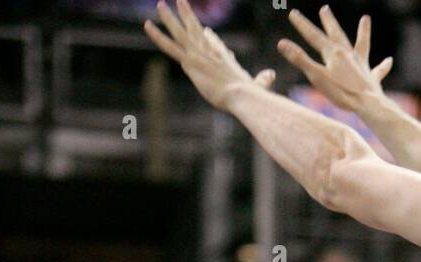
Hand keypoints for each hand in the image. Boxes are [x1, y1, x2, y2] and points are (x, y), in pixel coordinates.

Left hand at [145, 0, 276, 110]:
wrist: (242, 95)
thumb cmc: (251, 95)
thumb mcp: (259, 85)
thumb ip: (264, 79)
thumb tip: (272, 74)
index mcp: (224, 58)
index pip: (213, 43)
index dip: (208, 37)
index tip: (204, 30)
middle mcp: (210, 51)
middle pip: (195, 29)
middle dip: (187, 15)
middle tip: (179, 2)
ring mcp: (198, 55)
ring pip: (180, 32)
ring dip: (169, 18)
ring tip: (160, 5)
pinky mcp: (190, 62)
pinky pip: (170, 46)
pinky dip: (158, 36)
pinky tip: (148, 26)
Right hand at [278, 8, 392, 113]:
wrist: (367, 105)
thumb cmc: (342, 93)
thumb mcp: (317, 76)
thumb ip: (300, 59)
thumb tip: (282, 44)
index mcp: (333, 54)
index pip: (314, 36)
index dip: (302, 25)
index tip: (293, 13)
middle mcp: (348, 55)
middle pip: (337, 34)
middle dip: (329, 22)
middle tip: (324, 9)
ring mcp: (361, 65)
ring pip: (361, 44)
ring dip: (363, 31)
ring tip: (365, 19)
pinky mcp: (371, 78)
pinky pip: (378, 70)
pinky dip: (383, 66)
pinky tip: (389, 61)